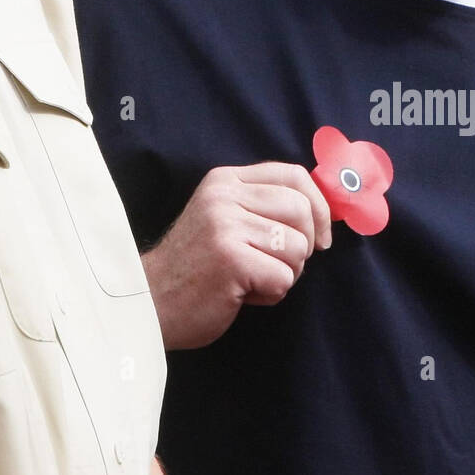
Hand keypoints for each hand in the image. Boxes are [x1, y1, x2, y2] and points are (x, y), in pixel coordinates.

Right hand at [141, 162, 332, 350]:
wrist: (151, 300)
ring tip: (253, 280)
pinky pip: (283, 277)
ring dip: (285, 273)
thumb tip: (324, 210)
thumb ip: (263, 206)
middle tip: (281, 264)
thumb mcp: (225, 218)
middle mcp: (224, 196)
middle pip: (301, 210)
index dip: (319, 206)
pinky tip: (243, 294)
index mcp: (225, 180)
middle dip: (305, 245)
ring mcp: (225, 225)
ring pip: (297, 247)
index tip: (322, 235)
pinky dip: (271, 293)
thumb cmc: (197, 266)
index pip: (293, 174)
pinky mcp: (231, 259)